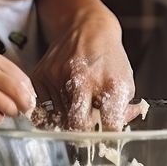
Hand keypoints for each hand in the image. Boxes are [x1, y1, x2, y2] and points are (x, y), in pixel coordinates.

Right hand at [0, 55, 35, 124]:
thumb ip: (9, 77)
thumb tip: (31, 97)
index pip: (24, 80)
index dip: (30, 95)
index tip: (29, 102)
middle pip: (18, 93)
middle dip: (24, 106)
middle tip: (21, 111)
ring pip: (7, 107)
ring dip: (9, 113)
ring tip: (4, 111)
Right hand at [30, 9, 136, 130]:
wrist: (87, 27)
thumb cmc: (108, 57)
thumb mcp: (125, 82)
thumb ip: (123, 111)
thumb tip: (115, 135)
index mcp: (111, 84)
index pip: (109, 125)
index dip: (108, 136)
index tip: (105, 138)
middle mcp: (84, 80)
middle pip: (79, 125)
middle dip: (83, 133)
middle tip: (86, 131)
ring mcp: (59, 77)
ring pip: (58, 119)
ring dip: (66, 123)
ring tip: (74, 113)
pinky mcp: (41, 75)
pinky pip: (40, 109)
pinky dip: (49, 114)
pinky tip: (59, 108)